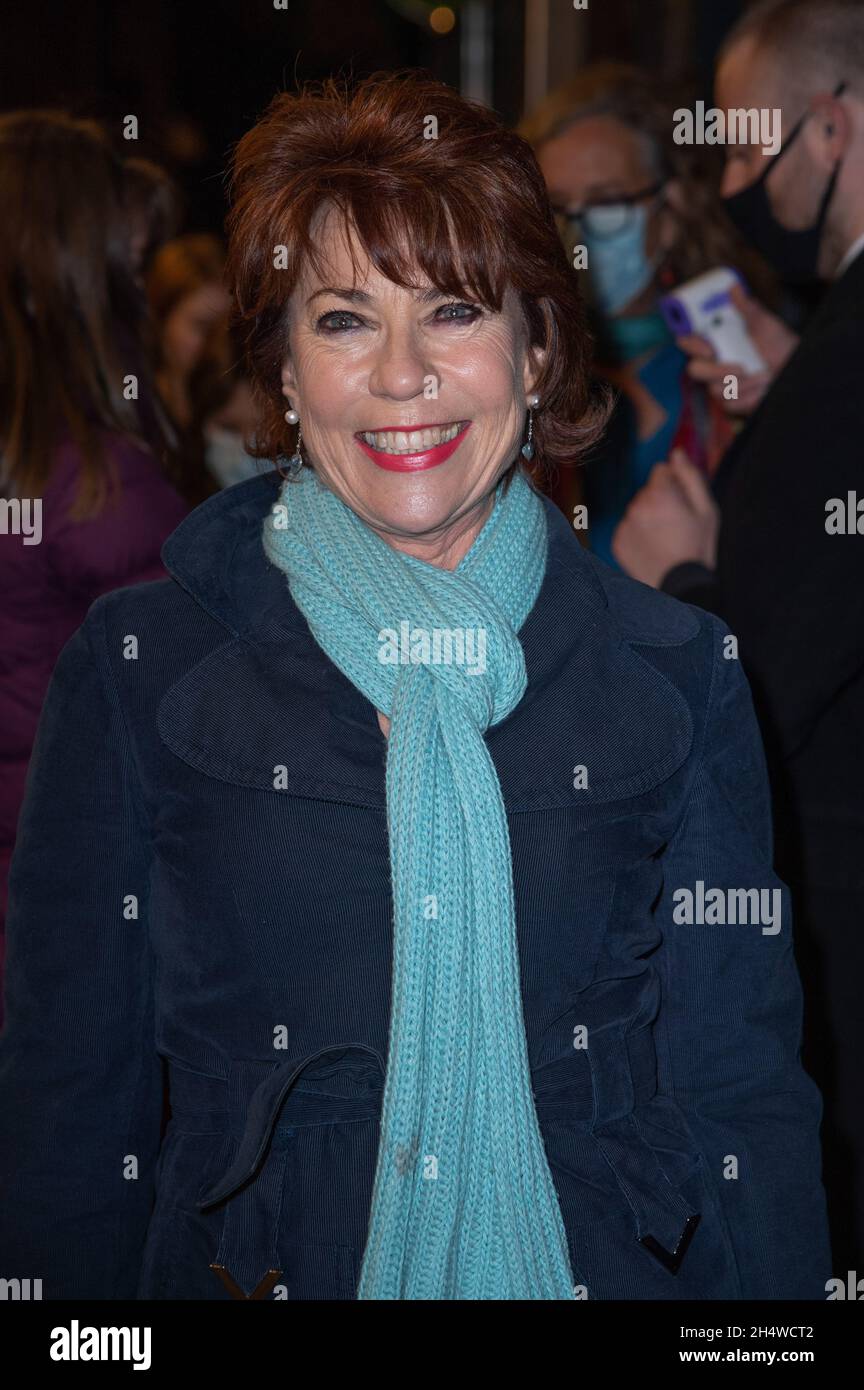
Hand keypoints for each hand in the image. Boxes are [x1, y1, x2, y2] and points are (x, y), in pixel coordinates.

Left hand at [611, 449, 719, 587]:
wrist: (680, 587)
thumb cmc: (698, 547)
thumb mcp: (707, 510)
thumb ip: (690, 477)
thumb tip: (677, 453)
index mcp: (660, 494)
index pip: (661, 470)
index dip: (675, 484)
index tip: (682, 503)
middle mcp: (637, 506)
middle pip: (648, 491)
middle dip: (661, 501)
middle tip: (676, 525)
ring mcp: (625, 525)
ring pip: (637, 509)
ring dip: (648, 517)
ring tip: (665, 539)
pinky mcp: (617, 542)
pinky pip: (628, 528)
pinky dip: (638, 534)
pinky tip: (652, 548)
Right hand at [676, 282, 798, 416]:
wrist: (792, 367)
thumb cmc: (777, 343)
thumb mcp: (764, 323)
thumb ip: (748, 308)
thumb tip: (734, 288)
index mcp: (715, 341)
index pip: (688, 342)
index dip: (691, 345)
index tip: (708, 348)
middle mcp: (712, 362)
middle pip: (695, 370)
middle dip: (717, 372)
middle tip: (741, 368)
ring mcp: (719, 383)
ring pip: (715, 390)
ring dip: (744, 384)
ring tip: (765, 375)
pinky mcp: (730, 401)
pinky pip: (730, 404)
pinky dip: (749, 397)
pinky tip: (763, 388)